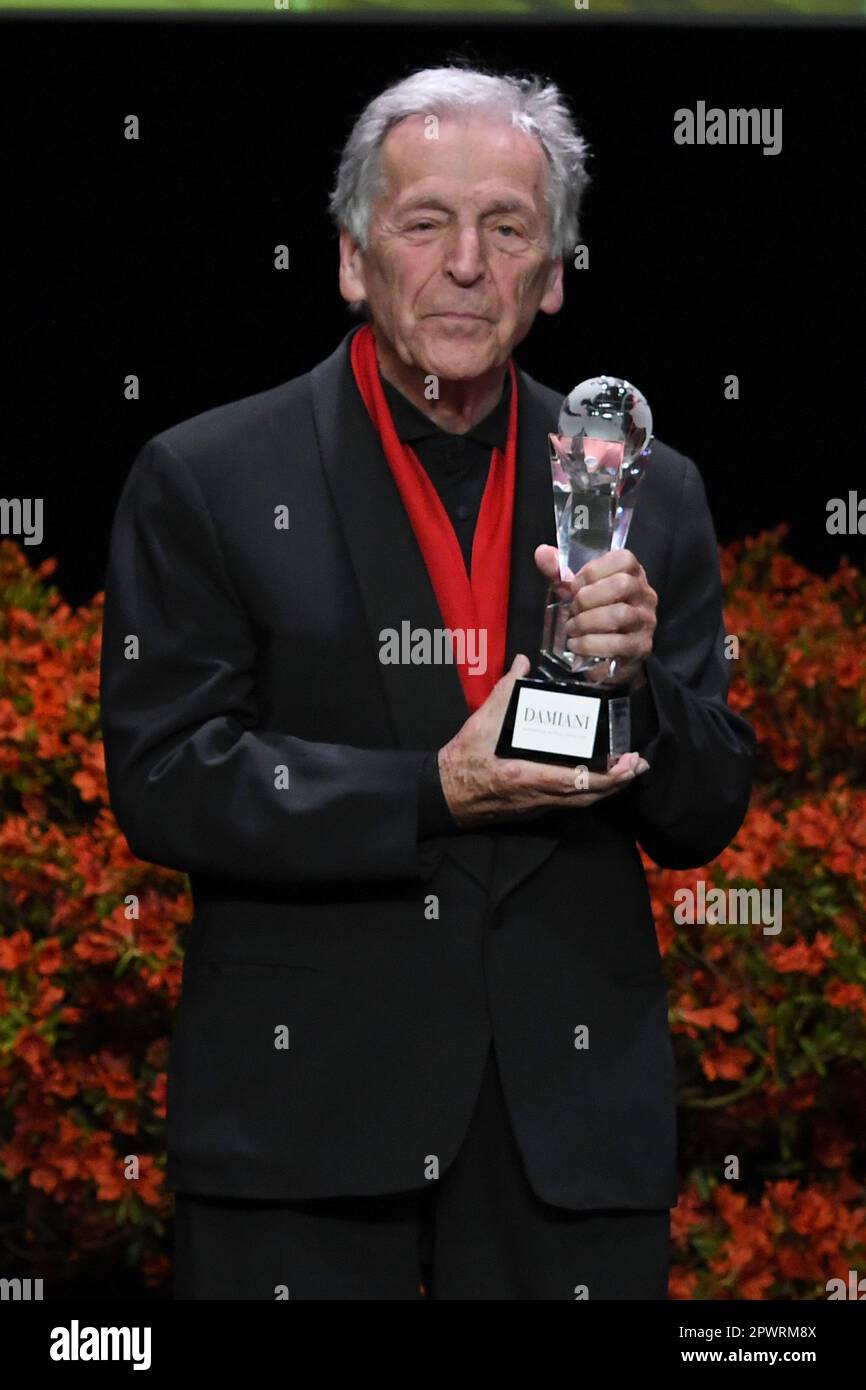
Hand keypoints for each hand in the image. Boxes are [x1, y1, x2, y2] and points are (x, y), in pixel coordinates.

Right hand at [438, 654, 649, 828]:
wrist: (444, 795)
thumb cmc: (461, 762)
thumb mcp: (480, 724)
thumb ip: (504, 692)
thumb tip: (522, 664)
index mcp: (525, 776)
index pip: (576, 782)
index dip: (607, 777)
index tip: (628, 765)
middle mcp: (536, 797)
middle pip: (588, 797)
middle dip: (617, 783)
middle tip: (638, 765)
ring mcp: (536, 806)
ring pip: (580, 802)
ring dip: (606, 788)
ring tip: (626, 771)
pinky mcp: (533, 808)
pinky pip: (569, 802)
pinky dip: (589, 791)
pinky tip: (597, 777)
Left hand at [534, 545, 656, 687]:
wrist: (610, 656)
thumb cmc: (594, 616)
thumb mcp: (577, 592)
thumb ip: (560, 573)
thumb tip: (542, 552)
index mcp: (632, 574)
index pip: (623, 559)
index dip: (593, 571)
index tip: (574, 586)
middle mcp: (645, 595)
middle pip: (621, 585)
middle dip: (588, 598)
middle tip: (572, 610)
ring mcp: (645, 622)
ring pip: (619, 615)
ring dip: (586, 622)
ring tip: (571, 629)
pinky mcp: (641, 647)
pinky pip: (617, 644)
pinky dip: (590, 644)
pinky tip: (577, 645)